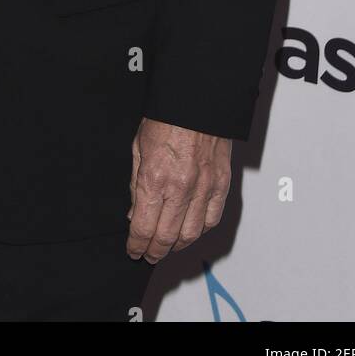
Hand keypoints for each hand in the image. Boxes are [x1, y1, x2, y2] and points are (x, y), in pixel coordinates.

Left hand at [126, 117, 231, 262]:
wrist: (198, 100)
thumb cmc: (166, 119)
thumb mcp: (138, 148)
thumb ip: (136, 184)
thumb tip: (134, 213)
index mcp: (154, 178)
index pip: (143, 227)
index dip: (136, 244)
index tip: (133, 250)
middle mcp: (180, 188)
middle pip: (166, 237)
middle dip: (155, 251)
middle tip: (149, 255)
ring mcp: (204, 188)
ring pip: (190, 234)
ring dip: (176, 246)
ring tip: (168, 247)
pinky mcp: (222, 184)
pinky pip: (212, 219)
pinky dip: (200, 230)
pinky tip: (190, 231)